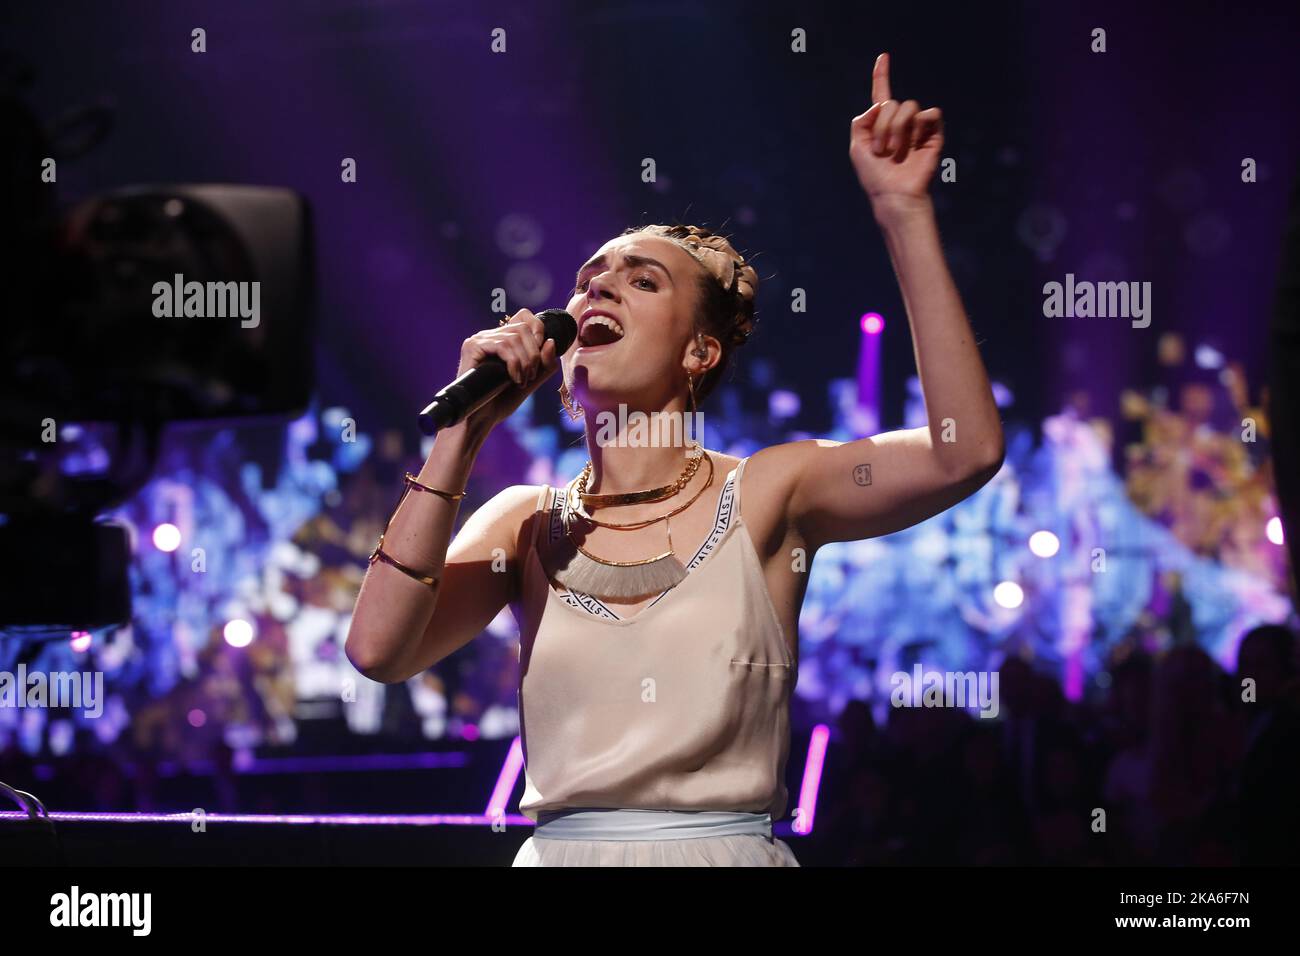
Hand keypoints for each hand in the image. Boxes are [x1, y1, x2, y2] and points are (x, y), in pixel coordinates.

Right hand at [455, 309, 560, 431]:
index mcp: (502, 339)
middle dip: (534, 353)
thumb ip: (544, 363)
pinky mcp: (472, 347)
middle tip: (531, 376)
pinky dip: (514, 362)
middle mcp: (490, 336)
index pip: (523, 316)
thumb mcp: (531, 380)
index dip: (538, 329)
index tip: (541, 355)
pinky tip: (514, 378)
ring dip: (526, 361)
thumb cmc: (501, 401)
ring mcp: (480, 339)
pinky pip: (502, 346)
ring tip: (523, 380)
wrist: (481, 418)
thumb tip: (550, 342)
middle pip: (523, 327)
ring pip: (514, 337)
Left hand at [849, 53, 943, 209]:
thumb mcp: (856, 146)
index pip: (882, 94)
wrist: (895, 194)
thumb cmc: (875, 176)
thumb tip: (882, 103)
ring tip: (895, 151)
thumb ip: (862, 120)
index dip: (882, 75)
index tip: (883, 57)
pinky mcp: (933, 135)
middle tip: (881, 150)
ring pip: (909, 106)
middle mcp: (900, 124)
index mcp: (881, 125)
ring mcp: (917, 128)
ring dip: (897, 128)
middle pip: (892, 102)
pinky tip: (914, 144)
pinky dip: (919, 126)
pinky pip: (931, 113)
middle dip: (882, 125)